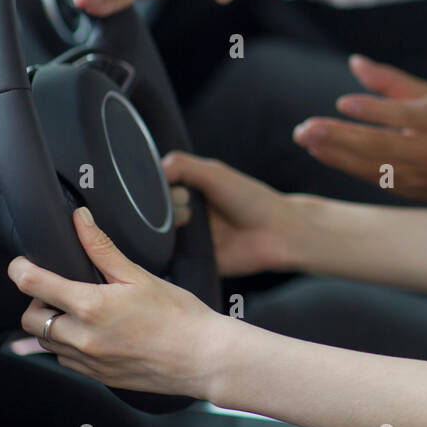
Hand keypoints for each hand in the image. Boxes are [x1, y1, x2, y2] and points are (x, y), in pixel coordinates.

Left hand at [7, 207, 230, 397]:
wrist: (203, 357)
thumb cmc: (179, 316)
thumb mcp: (140, 276)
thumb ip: (102, 249)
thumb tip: (80, 221)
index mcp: (92, 306)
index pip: (34, 285)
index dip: (21, 269)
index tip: (21, 264)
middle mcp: (83, 337)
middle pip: (31, 318)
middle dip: (37, 301)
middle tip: (61, 289)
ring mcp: (88, 361)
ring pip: (46, 341)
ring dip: (53, 324)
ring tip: (82, 311)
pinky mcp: (97, 377)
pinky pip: (66, 359)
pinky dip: (69, 344)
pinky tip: (96, 332)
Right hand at [163, 151, 300, 276]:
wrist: (276, 234)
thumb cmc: (250, 199)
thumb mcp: (215, 174)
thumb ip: (182, 166)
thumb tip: (152, 170)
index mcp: (186, 189)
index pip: (152, 185)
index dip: (155, 185)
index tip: (171, 186)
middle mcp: (182, 211)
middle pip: (149, 209)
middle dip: (164, 205)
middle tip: (189, 206)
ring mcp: (184, 236)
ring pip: (153, 232)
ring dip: (166, 225)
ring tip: (190, 222)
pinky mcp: (189, 259)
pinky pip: (164, 257)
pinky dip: (163, 250)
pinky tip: (175, 241)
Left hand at [292, 55, 426, 206]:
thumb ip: (391, 81)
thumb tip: (354, 62)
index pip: (403, 117)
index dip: (373, 111)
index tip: (342, 102)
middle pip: (381, 146)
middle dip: (341, 137)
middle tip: (306, 127)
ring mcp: (421, 176)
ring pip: (372, 166)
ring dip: (335, 153)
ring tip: (306, 137)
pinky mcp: (411, 191)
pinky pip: (373, 177)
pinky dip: (345, 164)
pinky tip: (322, 151)